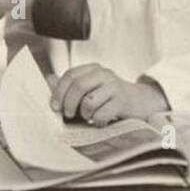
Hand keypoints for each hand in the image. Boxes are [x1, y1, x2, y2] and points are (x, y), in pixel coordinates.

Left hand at [50, 64, 168, 124]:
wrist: (140, 101)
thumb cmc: (111, 96)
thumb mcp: (91, 87)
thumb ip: (71, 84)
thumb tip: (49, 79)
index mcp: (94, 69)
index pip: (70, 75)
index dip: (59, 91)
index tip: (54, 106)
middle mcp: (104, 74)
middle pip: (78, 86)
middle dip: (68, 103)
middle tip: (67, 114)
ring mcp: (114, 87)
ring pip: (89, 101)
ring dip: (84, 114)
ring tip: (88, 117)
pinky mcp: (122, 102)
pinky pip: (101, 114)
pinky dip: (97, 121)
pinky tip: (100, 122)